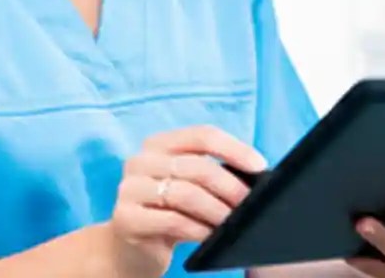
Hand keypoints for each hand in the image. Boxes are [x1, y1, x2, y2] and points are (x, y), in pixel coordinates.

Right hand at [107, 126, 265, 277]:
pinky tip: (211, 236)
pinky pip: (172, 220)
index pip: (202, 135)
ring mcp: (129, 188)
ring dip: (216, 210)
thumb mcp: (188, 187)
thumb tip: (255, 175)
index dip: (234, 149)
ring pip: (185, 194)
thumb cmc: (169, 213)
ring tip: (232, 223)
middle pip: (196, 166)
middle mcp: (140, 160)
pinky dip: (198, 229)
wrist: (129, 249)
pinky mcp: (125, 218)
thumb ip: (210, 175)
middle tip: (248, 205)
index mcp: (158, 144)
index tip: (259, 167)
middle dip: (229, 187)